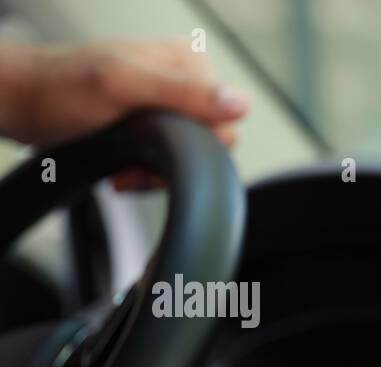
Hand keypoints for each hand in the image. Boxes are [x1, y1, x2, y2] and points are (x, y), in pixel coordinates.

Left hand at [0, 38, 248, 186]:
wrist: (22, 102)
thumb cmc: (60, 90)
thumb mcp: (124, 86)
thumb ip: (184, 92)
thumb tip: (241, 103)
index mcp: (192, 64)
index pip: (226, 123)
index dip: (193, 147)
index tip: (151, 145)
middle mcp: (186, 80)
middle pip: (210, 144)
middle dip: (171, 161)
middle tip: (131, 154)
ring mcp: (170, 102)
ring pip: (190, 158)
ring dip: (155, 170)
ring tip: (121, 159)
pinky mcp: (155, 122)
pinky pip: (172, 159)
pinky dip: (146, 170)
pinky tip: (122, 161)